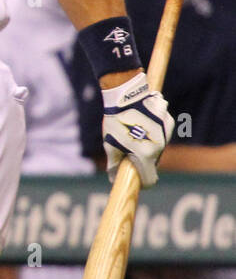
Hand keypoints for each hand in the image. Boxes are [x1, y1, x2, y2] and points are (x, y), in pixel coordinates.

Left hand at [101, 72, 172, 187]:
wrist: (126, 95)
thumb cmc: (116, 121)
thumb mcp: (109, 144)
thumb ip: (114, 163)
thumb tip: (113, 178)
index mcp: (146, 155)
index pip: (150, 179)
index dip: (143, 183)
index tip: (136, 181)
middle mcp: (160, 147)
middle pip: (153, 162)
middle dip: (142, 160)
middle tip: (128, 151)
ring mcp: (167, 134)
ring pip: (158, 147)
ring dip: (148, 145)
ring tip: (134, 132)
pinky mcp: (169, 122)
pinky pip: (162, 133)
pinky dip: (153, 133)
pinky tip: (142, 123)